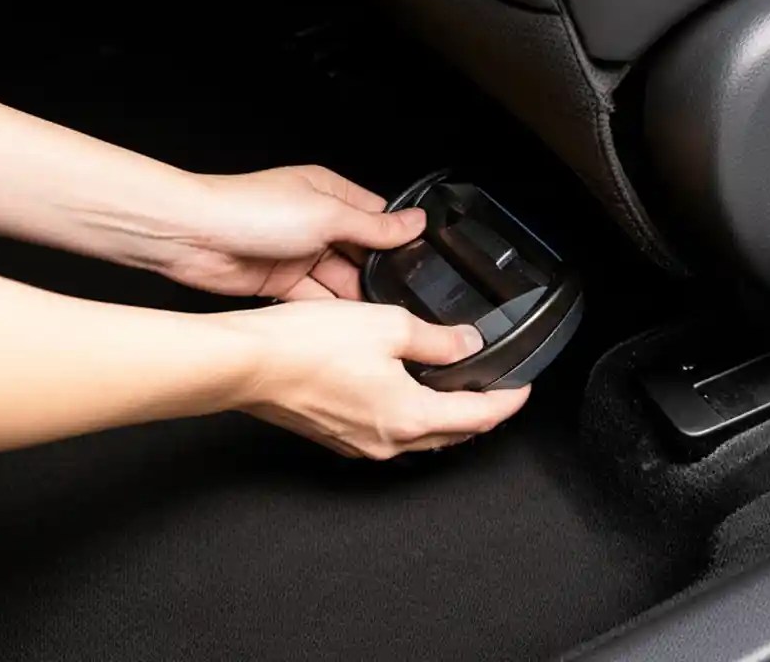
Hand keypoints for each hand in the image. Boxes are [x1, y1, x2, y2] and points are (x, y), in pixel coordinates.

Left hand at [162, 165, 423, 299]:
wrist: (193, 237)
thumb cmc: (250, 210)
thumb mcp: (327, 215)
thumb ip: (374, 226)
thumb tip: (414, 223)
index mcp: (331, 194)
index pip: (378, 217)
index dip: (398, 241)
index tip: (420, 265)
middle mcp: (317, 223)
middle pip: (361, 255)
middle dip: (377, 275)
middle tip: (400, 299)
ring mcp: (299, 254)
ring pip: (340, 281)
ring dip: (353, 297)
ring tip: (375, 317)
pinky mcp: (281, 283)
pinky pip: (316, 300)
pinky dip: (328, 313)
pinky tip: (344, 325)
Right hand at [220, 299, 530, 458]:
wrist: (245, 365)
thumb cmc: (307, 346)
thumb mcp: (388, 325)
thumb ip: (437, 339)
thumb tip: (467, 345)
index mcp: (411, 416)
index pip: (481, 417)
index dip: (509, 401)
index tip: (524, 388)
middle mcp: (388, 441)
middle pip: (453, 434)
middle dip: (481, 413)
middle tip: (497, 390)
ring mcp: (359, 444)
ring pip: (419, 437)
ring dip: (444, 417)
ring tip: (456, 389)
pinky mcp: (335, 436)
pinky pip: (387, 432)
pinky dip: (408, 416)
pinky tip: (403, 391)